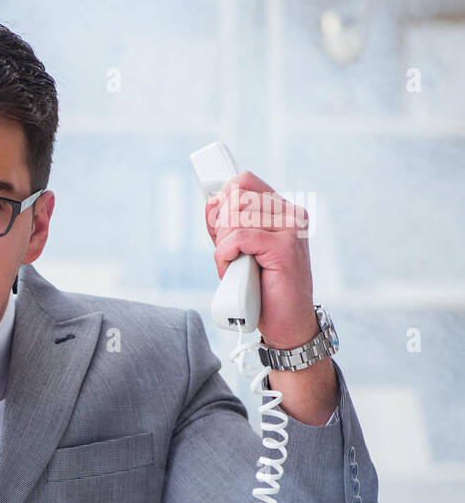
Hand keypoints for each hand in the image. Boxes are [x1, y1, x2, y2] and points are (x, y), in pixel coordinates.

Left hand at [205, 171, 318, 348]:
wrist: (287, 322)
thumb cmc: (262, 286)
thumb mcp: (240, 248)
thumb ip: (228, 224)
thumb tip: (212, 201)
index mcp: (281, 209)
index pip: (243, 181)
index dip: (222, 200)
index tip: (217, 225)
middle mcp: (290, 213)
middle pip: (236, 196)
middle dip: (220, 228)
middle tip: (229, 254)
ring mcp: (291, 228)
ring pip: (236, 216)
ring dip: (223, 245)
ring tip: (235, 265)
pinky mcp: (285, 247)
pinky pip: (239, 238)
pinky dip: (226, 255)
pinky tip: (234, 269)